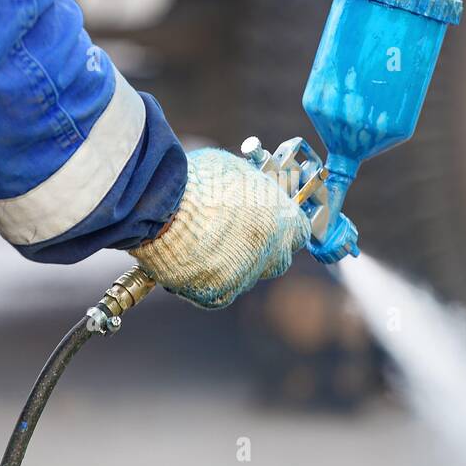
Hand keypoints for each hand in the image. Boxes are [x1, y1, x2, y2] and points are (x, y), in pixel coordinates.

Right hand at [131, 148, 311, 308]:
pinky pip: (218, 291)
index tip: (273, 222)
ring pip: (246, 275)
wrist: (165, 208)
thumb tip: (249, 189)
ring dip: (233, 264)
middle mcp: (270, 253)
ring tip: (205, 243)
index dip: (285, 226)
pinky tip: (191, 260)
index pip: (300, 232)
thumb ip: (252, 189)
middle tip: (238, 234)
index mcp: (283, 221)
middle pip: (278, 259)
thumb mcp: (236, 171)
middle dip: (264, 249)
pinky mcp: (216, 294)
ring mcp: (244, 277)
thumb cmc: (199, 181)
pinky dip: (207, 279)